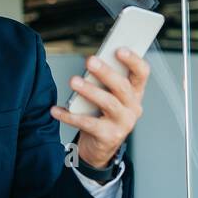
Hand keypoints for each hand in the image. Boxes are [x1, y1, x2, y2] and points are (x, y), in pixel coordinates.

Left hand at [51, 48, 149, 168]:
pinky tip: (56, 110)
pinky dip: (69, 116)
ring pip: (108, 103)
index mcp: (135, 93)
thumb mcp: (108, 96)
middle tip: (90, 61)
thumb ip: (105, 81)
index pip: (142, 73)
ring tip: (74, 81)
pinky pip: (88, 123)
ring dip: (89, 90)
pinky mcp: (109, 136)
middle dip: (106, 72)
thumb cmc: (103, 116)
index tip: (119, 49)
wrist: (100, 148)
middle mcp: (133, 108)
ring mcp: (123, 123)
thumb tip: (92, 62)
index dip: (133, 60)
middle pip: (122, 86)